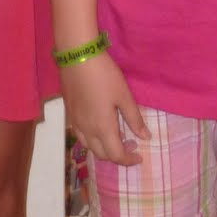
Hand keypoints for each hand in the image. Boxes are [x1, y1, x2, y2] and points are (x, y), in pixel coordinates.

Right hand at [61, 52, 148, 166]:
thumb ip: (134, 118)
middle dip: (116, 156)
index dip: (129, 160)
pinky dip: (91, 140)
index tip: (139, 156)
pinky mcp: (70, 114)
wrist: (77, 57)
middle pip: (101, 155)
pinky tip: (97, 127)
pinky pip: (81, 136)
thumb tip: (146, 138)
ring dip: (103, 149)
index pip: (116, 155)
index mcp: (103, 129)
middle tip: (129, 146)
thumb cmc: (104, 75)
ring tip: (114, 138)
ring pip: (89, 147)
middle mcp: (87, 131)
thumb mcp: (123, 95)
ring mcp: (76, 123)